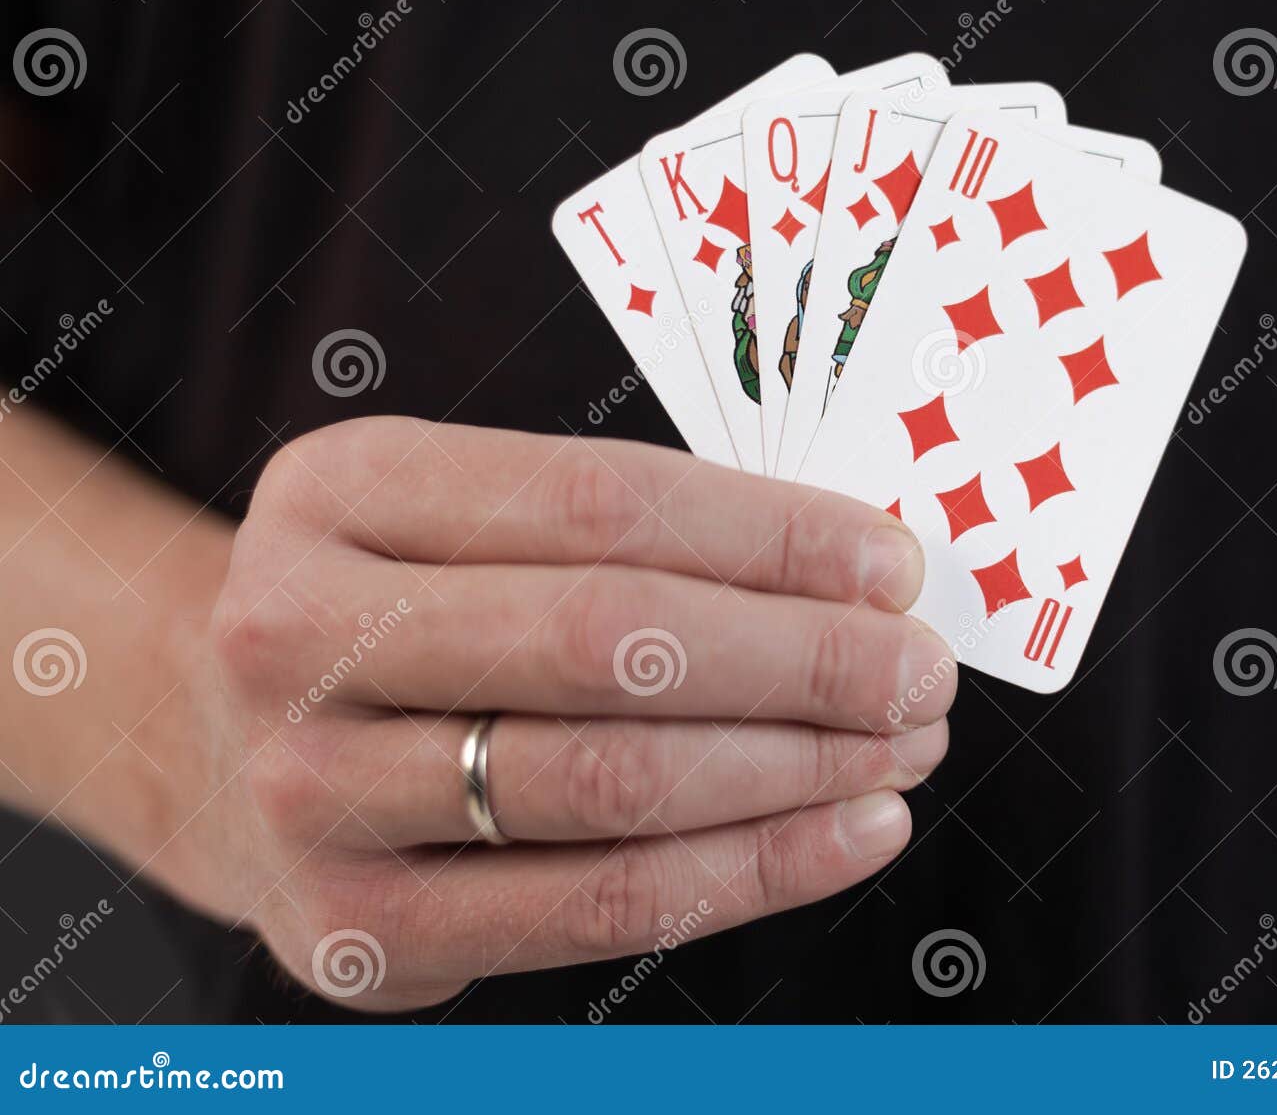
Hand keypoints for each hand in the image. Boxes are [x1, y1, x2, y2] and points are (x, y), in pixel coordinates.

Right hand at [186, 417, 954, 1010]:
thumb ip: (621, 533)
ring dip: (798, 770)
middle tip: (919, 670)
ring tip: (902, 749)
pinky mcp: (355, 929)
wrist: (216, 745)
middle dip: (803, 659)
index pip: (601, 500)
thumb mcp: (460, 518)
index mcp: (345, 488)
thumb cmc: (398, 609)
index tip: (891, 562)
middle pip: (609, 641)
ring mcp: (312, 793)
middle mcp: (298, 633)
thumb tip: (852, 575)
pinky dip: (753, 871)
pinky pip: (598, 906)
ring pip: (614, 784)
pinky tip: (847, 832)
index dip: (772, 534)